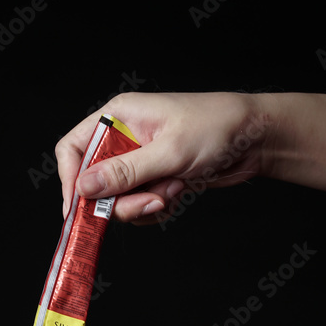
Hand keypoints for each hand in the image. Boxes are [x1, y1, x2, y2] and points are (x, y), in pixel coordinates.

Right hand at [55, 91, 270, 224]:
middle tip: (151, 203)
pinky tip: (178, 195)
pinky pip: (138, 206)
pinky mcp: (154, 180)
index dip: (70, 179)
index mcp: (119, 116)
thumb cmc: (217, 128)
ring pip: (118, 201)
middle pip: (96, 183)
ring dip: (143, 206)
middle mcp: (124, 138)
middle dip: (121, 201)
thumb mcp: (168, 152)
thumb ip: (124, 173)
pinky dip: (155, 209)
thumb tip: (83, 189)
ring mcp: (139, 161)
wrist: (256, 139)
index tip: (77, 209)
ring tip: (173, 192)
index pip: (74, 148)